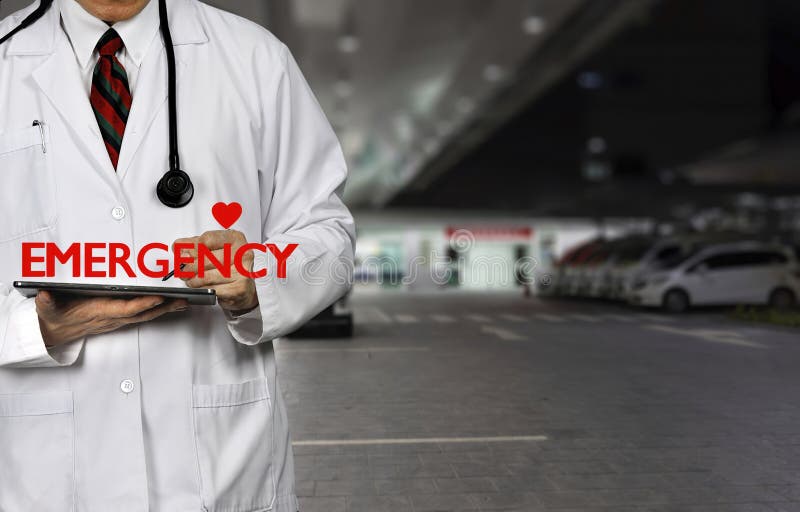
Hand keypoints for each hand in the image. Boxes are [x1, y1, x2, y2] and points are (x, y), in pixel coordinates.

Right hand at [36, 291, 188, 347]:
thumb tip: (43, 295)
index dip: (141, 305)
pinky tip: (173, 305)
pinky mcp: (120, 318)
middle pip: (142, 313)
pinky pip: (143, 314)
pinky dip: (159, 309)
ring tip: (185, 301)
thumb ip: (46, 302)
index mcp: (97, 312)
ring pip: (146, 314)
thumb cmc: (55, 315)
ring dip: (166, 309)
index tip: (157, 298)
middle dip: (163, 307)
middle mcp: (111, 317)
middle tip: (183, 299)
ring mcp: (118, 319)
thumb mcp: (46, 308)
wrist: (55, 331)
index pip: (123, 309)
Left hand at [173, 230, 258, 313]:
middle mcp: (242, 254)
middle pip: (205, 258)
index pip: (207, 239)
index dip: (190, 247)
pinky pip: (212, 289)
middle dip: (189, 266)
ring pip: (206, 276)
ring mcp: (242, 271)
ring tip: (191, 280)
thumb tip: (179, 247)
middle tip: (183, 270)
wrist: (247, 288)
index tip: (181, 252)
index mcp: (236, 239)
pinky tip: (201, 288)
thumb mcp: (215, 250)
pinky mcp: (239, 288)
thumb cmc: (230, 267)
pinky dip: (202, 290)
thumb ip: (196, 246)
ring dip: (193, 280)